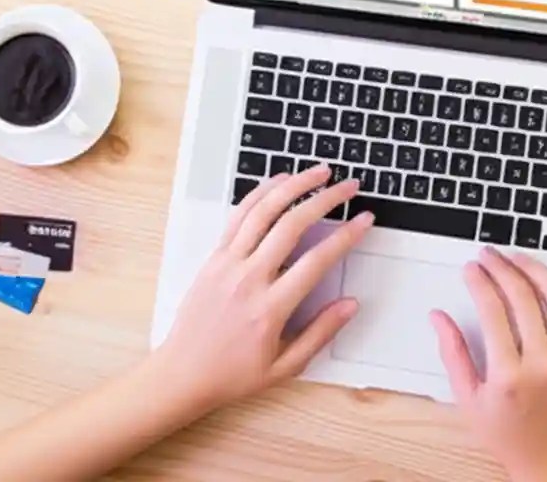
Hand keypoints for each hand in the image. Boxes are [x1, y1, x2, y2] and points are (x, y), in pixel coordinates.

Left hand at [155, 165, 372, 412]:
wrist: (182, 373)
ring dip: (294, 185)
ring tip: (318, 172)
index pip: (316, 260)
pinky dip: (260, 194)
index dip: (346, 236)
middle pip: (292, 225)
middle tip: (348, 187)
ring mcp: (227, 264)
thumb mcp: (285, 366)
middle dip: (326, 199)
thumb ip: (320, 334)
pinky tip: (279, 182)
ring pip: (263, 211)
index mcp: (270, 309)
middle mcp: (248, 280)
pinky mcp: (213, 258)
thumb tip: (350, 305)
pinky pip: (238, 216)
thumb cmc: (232, 374)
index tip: (364, 220)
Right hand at [431, 247, 546, 481]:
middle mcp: (543, 366)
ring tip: (520, 258)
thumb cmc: (509, 439)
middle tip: (491, 255)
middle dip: (503, 268)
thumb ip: (453, 354)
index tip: (472, 269)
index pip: (492, 310)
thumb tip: (439, 317)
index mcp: (508, 376)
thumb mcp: (469, 401)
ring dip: (537, 271)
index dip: (479, 281)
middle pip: (523, 298)